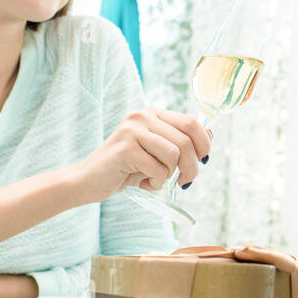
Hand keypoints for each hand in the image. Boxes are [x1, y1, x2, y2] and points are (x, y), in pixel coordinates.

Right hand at [70, 105, 210, 203]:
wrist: (88, 180)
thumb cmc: (126, 168)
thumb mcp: (155, 151)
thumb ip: (177, 142)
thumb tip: (209, 138)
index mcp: (152, 113)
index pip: (191, 122)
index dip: (204, 143)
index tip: (203, 160)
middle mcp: (142, 116)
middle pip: (186, 141)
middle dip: (191, 167)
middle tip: (184, 181)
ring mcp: (132, 131)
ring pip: (174, 155)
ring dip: (169, 175)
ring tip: (155, 180)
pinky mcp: (125, 149)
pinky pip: (157, 169)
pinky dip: (154, 183)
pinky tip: (141, 183)